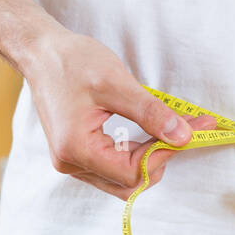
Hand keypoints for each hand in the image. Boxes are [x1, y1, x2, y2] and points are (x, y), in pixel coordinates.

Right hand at [23, 27, 215, 198]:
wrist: (42, 52)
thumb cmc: (73, 62)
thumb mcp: (116, 83)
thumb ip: (150, 113)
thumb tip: (182, 137)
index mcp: (76, 149)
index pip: (132, 172)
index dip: (164, 154)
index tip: (191, 131)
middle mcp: (70, 163)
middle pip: (127, 182)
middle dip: (160, 158)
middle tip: (187, 130)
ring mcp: (71, 160)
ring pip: (121, 178)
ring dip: (150, 157)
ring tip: (172, 130)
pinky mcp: (76, 152)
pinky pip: (111, 165)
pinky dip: (135, 153)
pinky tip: (151, 132)